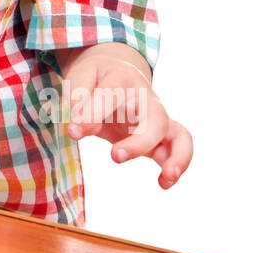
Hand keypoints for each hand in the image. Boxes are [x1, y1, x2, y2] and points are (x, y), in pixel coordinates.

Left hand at [60, 54, 192, 189]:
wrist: (114, 69)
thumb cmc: (96, 76)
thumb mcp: (81, 77)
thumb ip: (78, 98)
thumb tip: (79, 125)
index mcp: (123, 77)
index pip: (112, 95)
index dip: (92, 114)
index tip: (73, 131)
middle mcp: (146, 97)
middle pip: (155, 117)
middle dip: (139, 141)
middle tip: (115, 156)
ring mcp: (157, 116)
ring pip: (179, 134)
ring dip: (178, 156)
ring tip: (168, 175)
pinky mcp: (161, 135)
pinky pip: (179, 148)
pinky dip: (176, 165)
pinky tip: (163, 183)